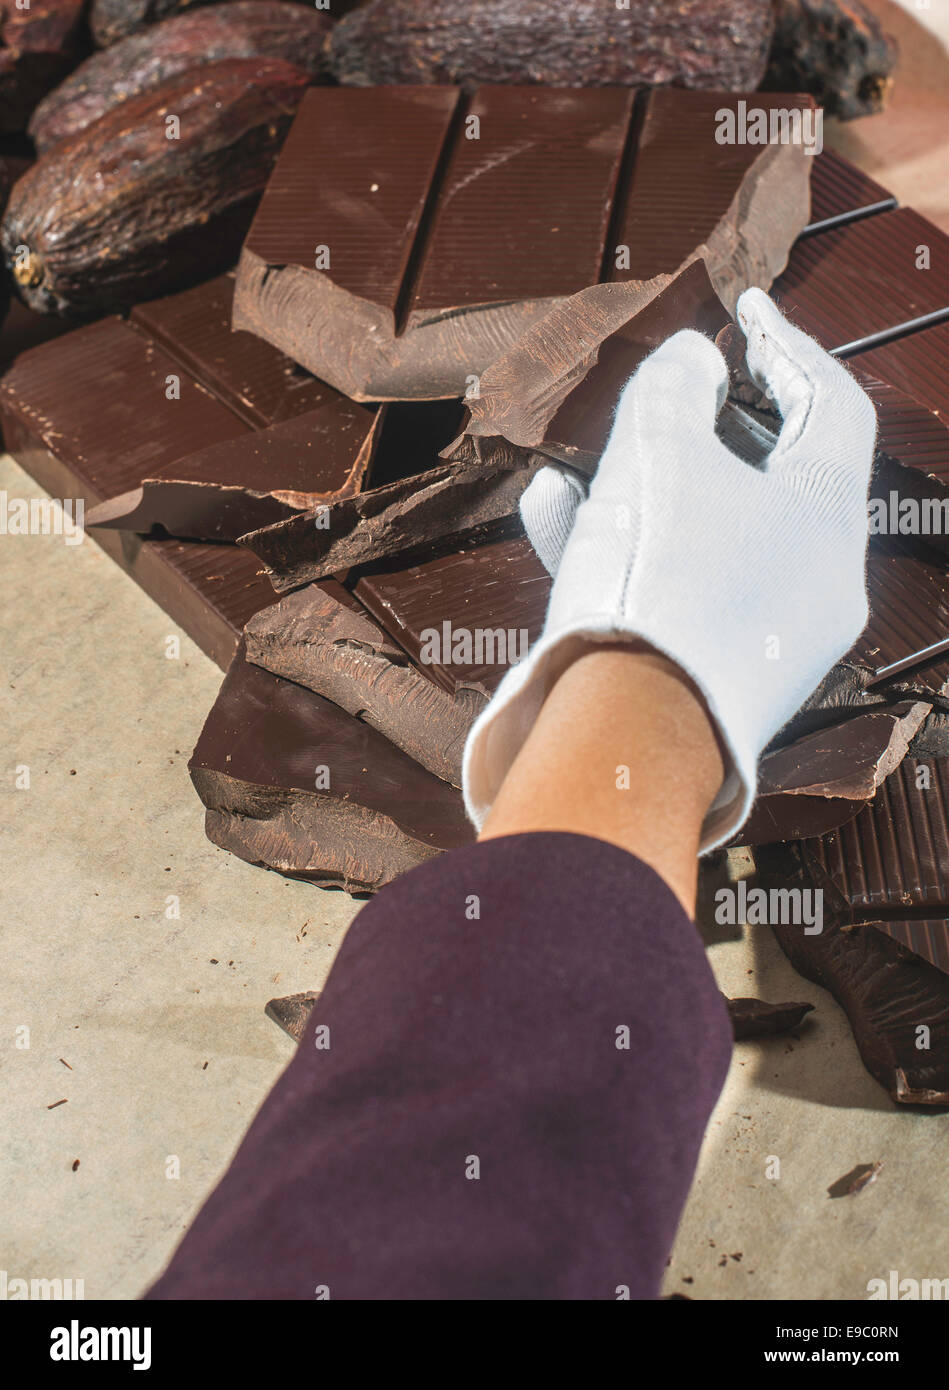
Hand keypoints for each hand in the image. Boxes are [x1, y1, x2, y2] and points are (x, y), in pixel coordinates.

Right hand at [464, 289, 875, 849]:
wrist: (629, 740)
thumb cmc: (655, 585)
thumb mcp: (654, 459)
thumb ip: (673, 391)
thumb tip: (693, 358)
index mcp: (825, 512)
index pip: (832, 402)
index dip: (786, 343)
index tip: (745, 307)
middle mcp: (821, 576)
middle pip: (778, 474)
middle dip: (716, 428)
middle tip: (682, 391)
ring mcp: (781, 634)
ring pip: (722, 536)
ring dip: (657, 492)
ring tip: (585, 470)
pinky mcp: (732, 678)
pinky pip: (692, 595)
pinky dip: (640, 556)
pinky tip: (560, 525)